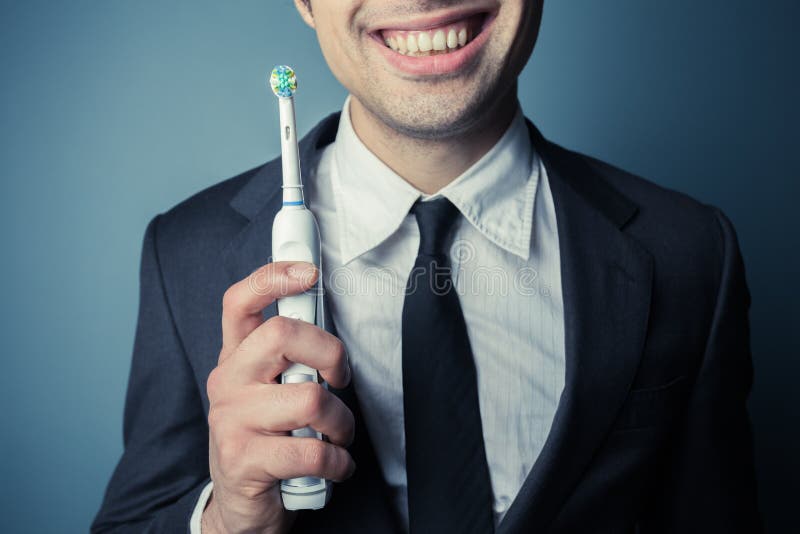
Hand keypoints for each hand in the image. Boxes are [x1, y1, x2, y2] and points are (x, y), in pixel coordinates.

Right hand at [203, 261, 354, 533]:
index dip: (273, 278)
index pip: (239, 302)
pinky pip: (313, 451)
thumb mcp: (272, 392)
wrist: (241, 505)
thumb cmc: (268, 438)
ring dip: (342, 421)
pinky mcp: (245, 460)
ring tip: (337, 434)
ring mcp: (231, 420)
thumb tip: (329, 325)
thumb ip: (292, 359)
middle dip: (331, 353)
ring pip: (310, 398)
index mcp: (235, 357)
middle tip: (340, 378)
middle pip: (282, 334)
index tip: (309, 272)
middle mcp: (227, 381)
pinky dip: (339, 461)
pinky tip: (336, 465)